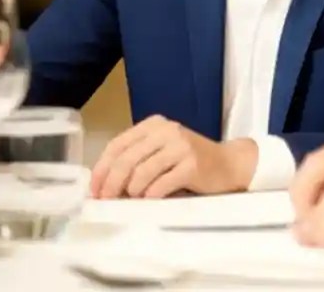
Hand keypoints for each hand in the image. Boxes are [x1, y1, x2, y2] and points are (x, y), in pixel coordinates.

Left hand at [89, 115, 255, 198]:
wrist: (228, 164)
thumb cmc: (190, 161)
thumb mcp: (162, 150)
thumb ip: (137, 158)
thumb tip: (105, 183)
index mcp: (154, 125)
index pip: (118, 144)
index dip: (102, 168)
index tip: (94, 188)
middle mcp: (167, 131)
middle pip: (127, 159)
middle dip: (112, 182)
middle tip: (106, 199)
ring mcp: (181, 146)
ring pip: (142, 172)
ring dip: (132, 190)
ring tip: (134, 198)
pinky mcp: (192, 164)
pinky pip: (161, 184)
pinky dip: (151, 195)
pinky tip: (151, 199)